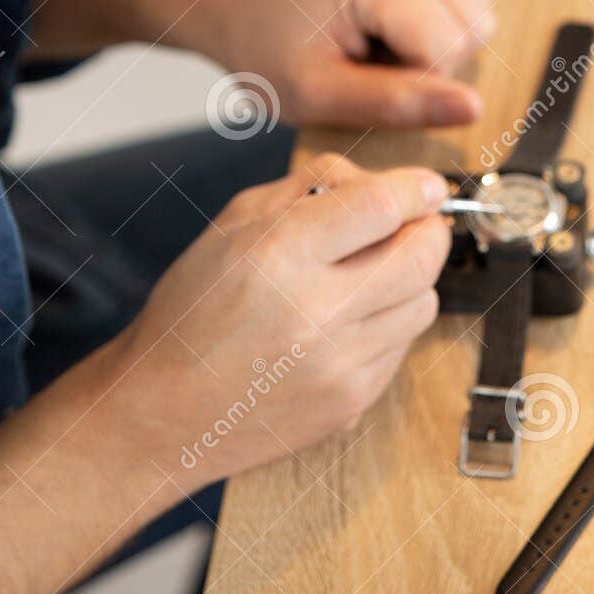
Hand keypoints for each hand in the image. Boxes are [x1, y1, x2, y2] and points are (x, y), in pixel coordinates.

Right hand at [115, 153, 451, 486]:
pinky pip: (403, 346)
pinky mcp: (352, 402)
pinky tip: (350, 320)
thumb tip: (392, 182)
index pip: (381, 208)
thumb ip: (314, 186)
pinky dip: (390, 323)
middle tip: (414, 223)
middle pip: (421, 257)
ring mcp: (338, 366)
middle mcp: (313, 313)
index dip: (417, 189)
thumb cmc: (194, 310)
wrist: (164, 411)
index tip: (427, 186)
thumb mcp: (235, 222)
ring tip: (370, 275)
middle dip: (429, 230)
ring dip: (411, 279)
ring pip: (423, 303)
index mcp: (278, 254)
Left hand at [184, 0, 495, 127]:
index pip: (452, 46)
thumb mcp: (317, 94)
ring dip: (432, 35)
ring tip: (371, 36)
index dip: (416, 79)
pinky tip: (381, 15)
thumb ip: (397, 103)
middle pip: (475, 23)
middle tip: (366, 57)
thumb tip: (472, 107)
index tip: (362, 74)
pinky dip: (430, 12)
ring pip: (475, 5)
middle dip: (430, 57)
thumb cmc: (261, 45)